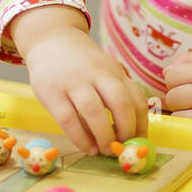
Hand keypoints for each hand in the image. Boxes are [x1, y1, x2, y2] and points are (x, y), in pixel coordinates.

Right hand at [22, 26, 148, 155]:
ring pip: (93, 111)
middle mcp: (97, 74)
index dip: (141, 125)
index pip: (136, 99)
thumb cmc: (82, 63)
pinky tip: (88, 148)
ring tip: (105, 151)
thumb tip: (131, 130)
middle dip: (125, 130)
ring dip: (104, 136)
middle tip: (123, 148)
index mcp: (114, 71)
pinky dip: (80, 138)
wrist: (50, 40)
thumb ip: (117, 92)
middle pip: (119, 102)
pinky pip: (68, 119)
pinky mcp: (52, 93)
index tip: (140, 142)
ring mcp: (73, 82)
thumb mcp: (105, 70)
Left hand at [162, 51, 191, 138]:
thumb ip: (190, 61)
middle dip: (178, 97)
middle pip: (172, 94)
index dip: (176, 80)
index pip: (172, 75)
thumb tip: (165, 73)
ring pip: (176, 112)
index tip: (186, 84)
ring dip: (182, 112)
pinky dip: (188, 123)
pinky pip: (187, 126)